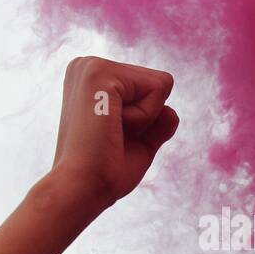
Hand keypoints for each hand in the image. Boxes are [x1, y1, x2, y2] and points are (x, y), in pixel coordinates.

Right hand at [50, 56, 178, 209]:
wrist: (82, 188)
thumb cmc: (104, 173)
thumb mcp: (138, 145)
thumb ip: (156, 126)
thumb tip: (172, 111)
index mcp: (91, 79)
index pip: (148, 87)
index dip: (144, 120)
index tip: (113, 136)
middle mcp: (87, 65)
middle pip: (157, 82)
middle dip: (147, 117)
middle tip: (113, 136)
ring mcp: (91, 65)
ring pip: (160, 84)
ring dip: (146, 118)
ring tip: (110, 131)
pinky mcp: (99, 72)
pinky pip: (158, 88)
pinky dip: (144, 116)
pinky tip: (112, 126)